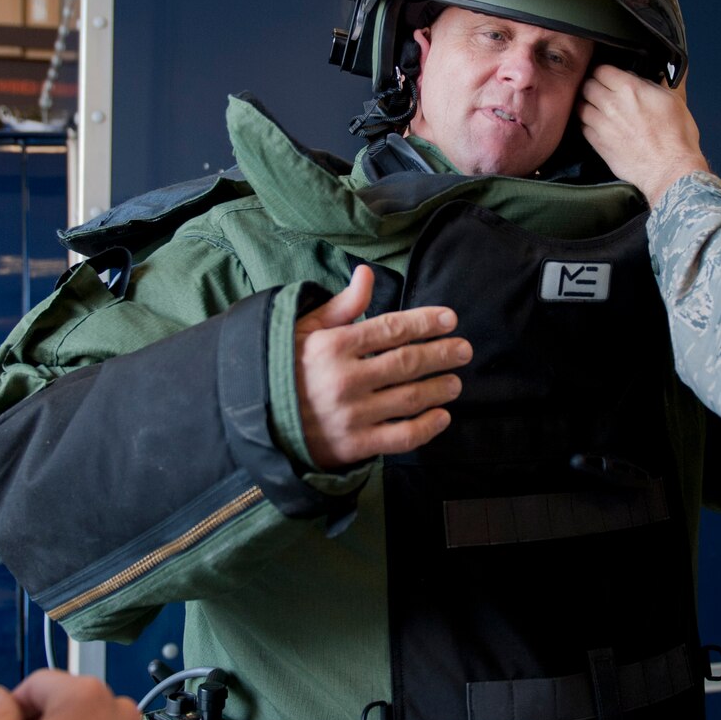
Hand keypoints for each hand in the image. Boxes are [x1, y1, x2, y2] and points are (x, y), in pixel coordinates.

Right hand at [295, 265, 467, 467]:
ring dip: (439, 389)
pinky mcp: (355, 445)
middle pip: (408, 362)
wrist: (256, 421)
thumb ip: (341, 306)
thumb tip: (366, 273)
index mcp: (333, 346)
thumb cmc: (283, 369)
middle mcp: (345, 379)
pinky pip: (402, 437)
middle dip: (442, 354)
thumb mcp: (304, 331)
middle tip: (464, 350)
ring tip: (455, 382)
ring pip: (410, 399)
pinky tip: (441, 417)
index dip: (426, 322)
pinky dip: (427, 427)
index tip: (450, 319)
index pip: (392, 329)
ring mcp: (352, 415)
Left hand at [577, 66, 710, 203]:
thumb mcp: (674, 100)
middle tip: (601, 90)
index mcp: (629, 89)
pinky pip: (583, 127)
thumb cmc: (676, 138)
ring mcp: (601, 125)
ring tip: (596, 107)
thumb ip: (656, 83)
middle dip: (593, 85)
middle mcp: (611, 104)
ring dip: (587, 104)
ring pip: (580, 106)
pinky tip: (598, 125)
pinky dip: (587, 124)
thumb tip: (648, 75)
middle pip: (587, 86)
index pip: (601, 69)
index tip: (607, 75)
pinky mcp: (598, 144)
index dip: (604, 71)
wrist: (670, 169)